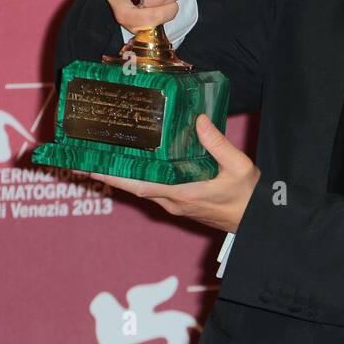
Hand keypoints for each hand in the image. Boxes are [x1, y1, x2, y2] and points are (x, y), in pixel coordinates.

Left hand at [73, 114, 260, 232]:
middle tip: (84, 157)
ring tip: (104, 157)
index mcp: (184, 194)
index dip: (113, 177)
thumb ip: (219, 145)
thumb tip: (199, 121)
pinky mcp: (182, 203)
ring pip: (143, 188)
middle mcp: (174, 202)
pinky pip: (154, 188)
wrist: (259, 223)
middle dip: (109, 174)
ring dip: (123, 176)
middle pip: (134, 186)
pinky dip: (140, 177)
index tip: (89, 169)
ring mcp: (177, 205)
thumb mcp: (240, 167)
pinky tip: (138, 164)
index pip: (141, 186)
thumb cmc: (250, 198)